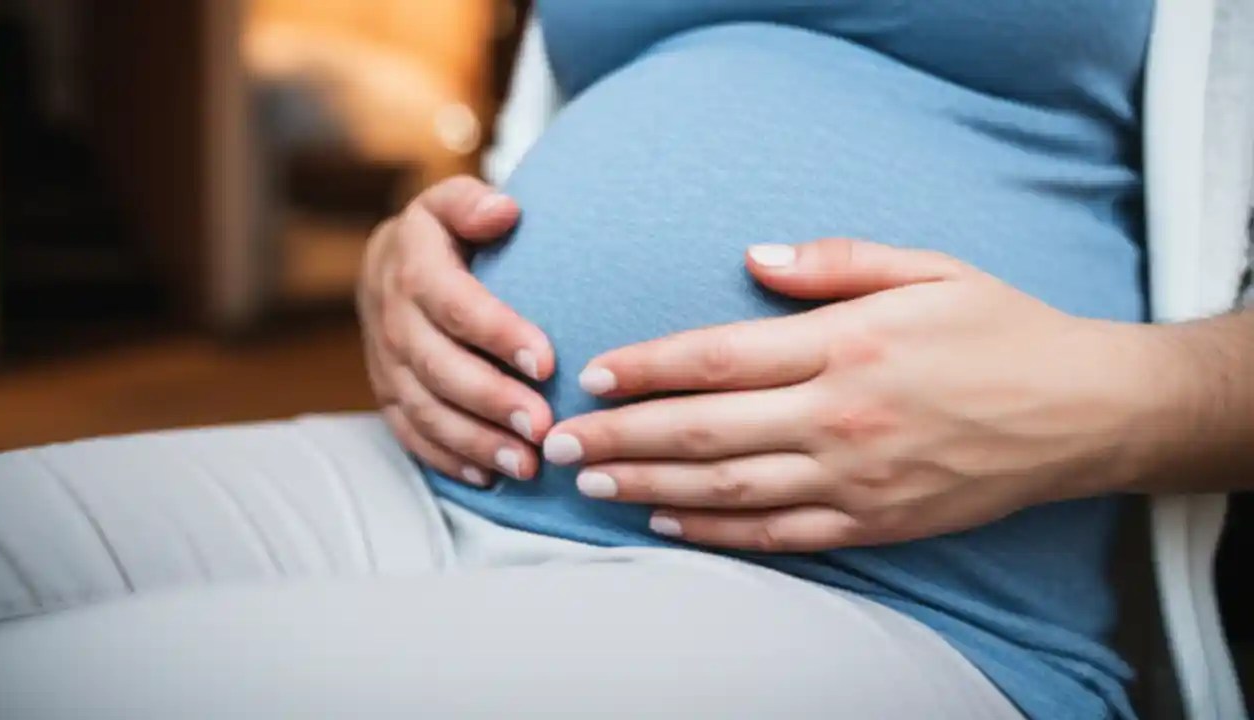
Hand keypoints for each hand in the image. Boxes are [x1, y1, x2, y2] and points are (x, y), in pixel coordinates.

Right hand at [358, 176, 554, 484]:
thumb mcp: (452, 202)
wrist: (389, 262)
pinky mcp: (387, 393)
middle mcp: (392, 317)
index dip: (498, 334)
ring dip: (475, 441)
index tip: (547, 361)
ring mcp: (386, 361)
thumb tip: (503, 209)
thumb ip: (472, 203)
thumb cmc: (444, 233)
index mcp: (412, 267)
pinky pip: (410, 433)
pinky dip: (447, 459)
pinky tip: (489, 477)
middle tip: (543, 428)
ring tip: (528, 464)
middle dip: (491, 401)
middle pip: (438, 367)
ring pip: (425, 409)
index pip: (455, 304)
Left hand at [542, 239, 1156, 551]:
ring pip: (726, 487)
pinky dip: (714, 531)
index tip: (590, 371)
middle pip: (703, 428)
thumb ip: (836, 260)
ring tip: (590, 484)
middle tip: (558, 442)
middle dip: (620, 434)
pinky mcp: (874, 522)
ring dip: (648, 485)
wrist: (1081, 411)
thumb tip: (755, 255)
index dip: (645, 366)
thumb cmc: (999, 329)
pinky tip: (665, 521)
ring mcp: (855, 477)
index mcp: (846, 344)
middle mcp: (840, 415)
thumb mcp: (929, 267)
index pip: (718, 357)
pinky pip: (777, 535)